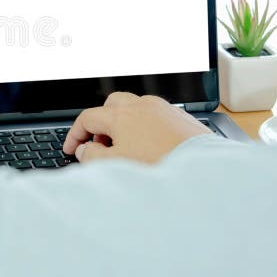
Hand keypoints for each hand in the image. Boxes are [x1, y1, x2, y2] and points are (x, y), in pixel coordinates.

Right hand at [63, 92, 210, 163]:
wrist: (203, 170)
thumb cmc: (160, 165)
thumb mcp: (117, 165)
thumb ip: (93, 156)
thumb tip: (85, 150)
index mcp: (121, 115)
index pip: (88, 117)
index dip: (75, 134)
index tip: (72, 149)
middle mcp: (140, 106)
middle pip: (110, 106)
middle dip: (100, 123)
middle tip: (100, 146)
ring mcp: (162, 109)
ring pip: (133, 107)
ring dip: (123, 123)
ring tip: (126, 147)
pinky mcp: (179, 117)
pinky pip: (154, 115)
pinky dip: (144, 126)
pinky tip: (150, 146)